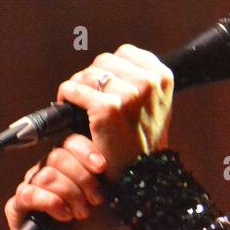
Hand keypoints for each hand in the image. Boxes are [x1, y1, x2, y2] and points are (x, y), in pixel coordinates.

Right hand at [5, 132, 131, 229]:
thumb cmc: (102, 224)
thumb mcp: (116, 194)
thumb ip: (115, 170)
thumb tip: (115, 147)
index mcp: (72, 163)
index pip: (71, 142)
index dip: (86, 152)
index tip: (103, 168)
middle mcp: (48, 171)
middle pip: (57, 156)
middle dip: (82, 179)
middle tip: (96, 200)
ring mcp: (32, 187)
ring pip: (46, 175)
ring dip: (70, 195)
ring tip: (82, 213)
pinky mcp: (18, 208)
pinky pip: (27, 194)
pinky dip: (50, 203)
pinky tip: (64, 216)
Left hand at [56, 44, 174, 183]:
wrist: (139, 175)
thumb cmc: (141, 141)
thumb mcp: (153, 104)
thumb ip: (139, 80)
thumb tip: (110, 65)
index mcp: (162, 76)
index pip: (125, 53)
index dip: (110, 69)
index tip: (106, 87)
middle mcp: (149, 82)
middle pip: (104, 61)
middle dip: (92, 79)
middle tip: (90, 100)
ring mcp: (129, 94)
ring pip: (87, 74)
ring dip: (78, 88)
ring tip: (80, 106)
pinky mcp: (108, 108)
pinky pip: (74, 89)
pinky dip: (66, 97)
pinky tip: (69, 109)